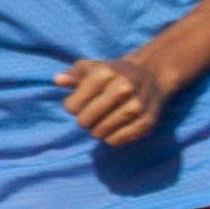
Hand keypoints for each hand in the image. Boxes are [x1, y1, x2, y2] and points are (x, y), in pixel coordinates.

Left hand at [59, 48, 175, 145]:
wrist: (151, 75)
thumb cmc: (114, 73)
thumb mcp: (92, 67)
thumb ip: (73, 74)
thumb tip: (58, 80)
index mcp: (106, 72)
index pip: (72, 106)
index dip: (72, 106)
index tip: (80, 102)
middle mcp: (123, 88)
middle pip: (84, 121)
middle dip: (84, 119)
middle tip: (92, 113)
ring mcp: (136, 106)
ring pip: (99, 133)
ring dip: (97, 129)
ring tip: (104, 119)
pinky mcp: (146, 122)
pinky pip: (116, 141)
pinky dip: (111, 137)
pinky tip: (115, 126)